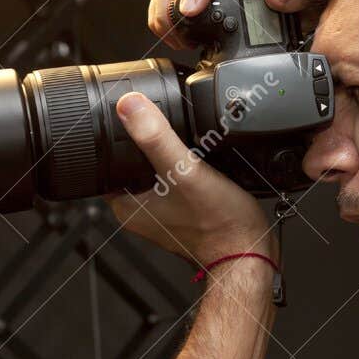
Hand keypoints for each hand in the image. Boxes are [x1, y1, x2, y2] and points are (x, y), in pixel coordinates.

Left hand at [105, 91, 275, 267]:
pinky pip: (175, 181)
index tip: (144, 118)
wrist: (250, 253)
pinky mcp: (181, 213)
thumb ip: (156, 138)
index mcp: (126, 204)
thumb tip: (130, 105)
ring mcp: (161, 213)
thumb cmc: (221, 226)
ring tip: (191, 150)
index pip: (108, 157)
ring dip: (171, 155)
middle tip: (175, 133)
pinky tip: (201, 166)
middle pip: (134, 160)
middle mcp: (139, 211)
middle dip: (151, 142)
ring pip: (156, 170)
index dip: (123, 132)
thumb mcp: (185, 172)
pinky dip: (185, 170)